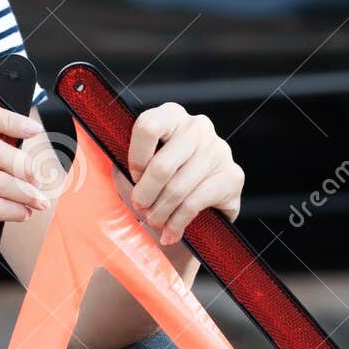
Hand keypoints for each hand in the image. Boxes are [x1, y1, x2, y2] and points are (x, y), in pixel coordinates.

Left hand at [111, 102, 243, 245]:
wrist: (197, 214)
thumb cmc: (160, 187)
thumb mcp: (138, 171)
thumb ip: (126, 163)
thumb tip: (115, 166)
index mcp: (172, 116)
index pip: (148, 126)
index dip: (136, 158)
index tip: (134, 177)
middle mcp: (199, 127)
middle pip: (162, 165)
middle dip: (146, 194)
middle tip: (140, 208)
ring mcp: (219, 150)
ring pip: (178, 188)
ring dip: (160, 213)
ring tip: (154, 223)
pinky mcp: (233, 176)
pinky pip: (195, 203)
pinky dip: (178, 223)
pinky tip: (171, 233)